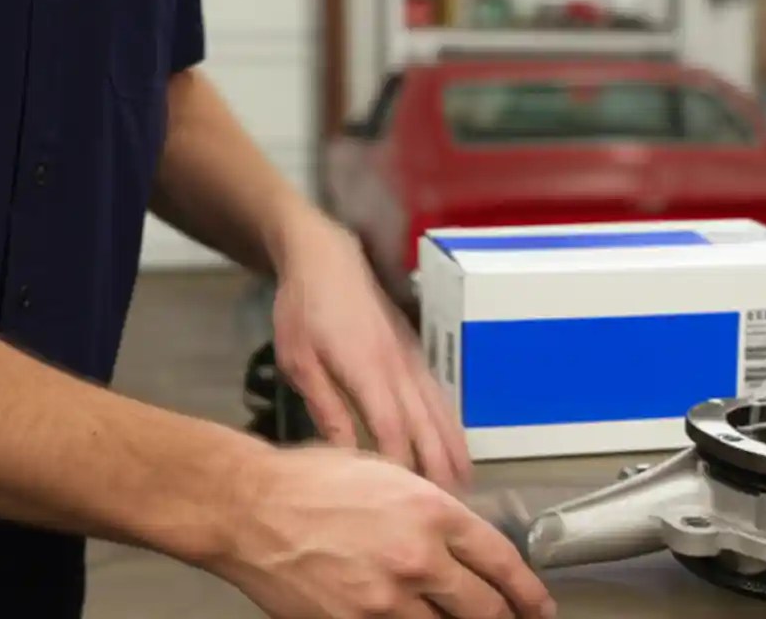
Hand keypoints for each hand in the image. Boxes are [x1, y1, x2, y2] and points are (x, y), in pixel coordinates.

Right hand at [215, 446, 555, 618]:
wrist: (251, 507)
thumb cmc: (311, 483)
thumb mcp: (389, 475)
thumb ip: (431, 510)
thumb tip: (462, 542)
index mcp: (433, 512)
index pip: (501, 562)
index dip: (527, 591)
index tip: (538, 604)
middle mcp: (417, 558)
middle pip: (483, 608)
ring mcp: (385, 599)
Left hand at [271, 220, 471, 490]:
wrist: (327, 258)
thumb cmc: (304, 310)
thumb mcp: (300, 361)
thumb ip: (324, 406)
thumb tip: (343, 453)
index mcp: (367, 370)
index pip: (392, 429)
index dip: (402, 466)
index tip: (405, 501)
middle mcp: (398, 368)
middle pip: (425, 424)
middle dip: (439, 466)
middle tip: (452, 506)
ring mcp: (411, 358)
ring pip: (438, 409)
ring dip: (453, 447)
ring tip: (466, 481)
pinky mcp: (414, 352)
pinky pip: (438, 394)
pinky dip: (450, 421)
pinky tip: (455, 440)